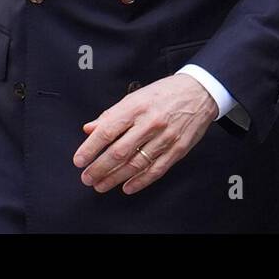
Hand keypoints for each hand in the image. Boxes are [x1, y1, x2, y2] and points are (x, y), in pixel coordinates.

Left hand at [73, 73, 217, 194]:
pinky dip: (140, 181)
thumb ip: (111, 114)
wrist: (199, 91)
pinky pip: (156, 169)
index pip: (108, 130)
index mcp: (136, 107)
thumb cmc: (164, 93)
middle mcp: (150, 123)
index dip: (91, 148)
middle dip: (100, 168)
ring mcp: (165, 137)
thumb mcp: (135, 96)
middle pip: (120, 151)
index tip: (79, 160)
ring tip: (101, 185)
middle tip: (87, 178)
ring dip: (116, 178)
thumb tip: (90, 129)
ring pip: (136, 164)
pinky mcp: (178, 149)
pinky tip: (127, 187)